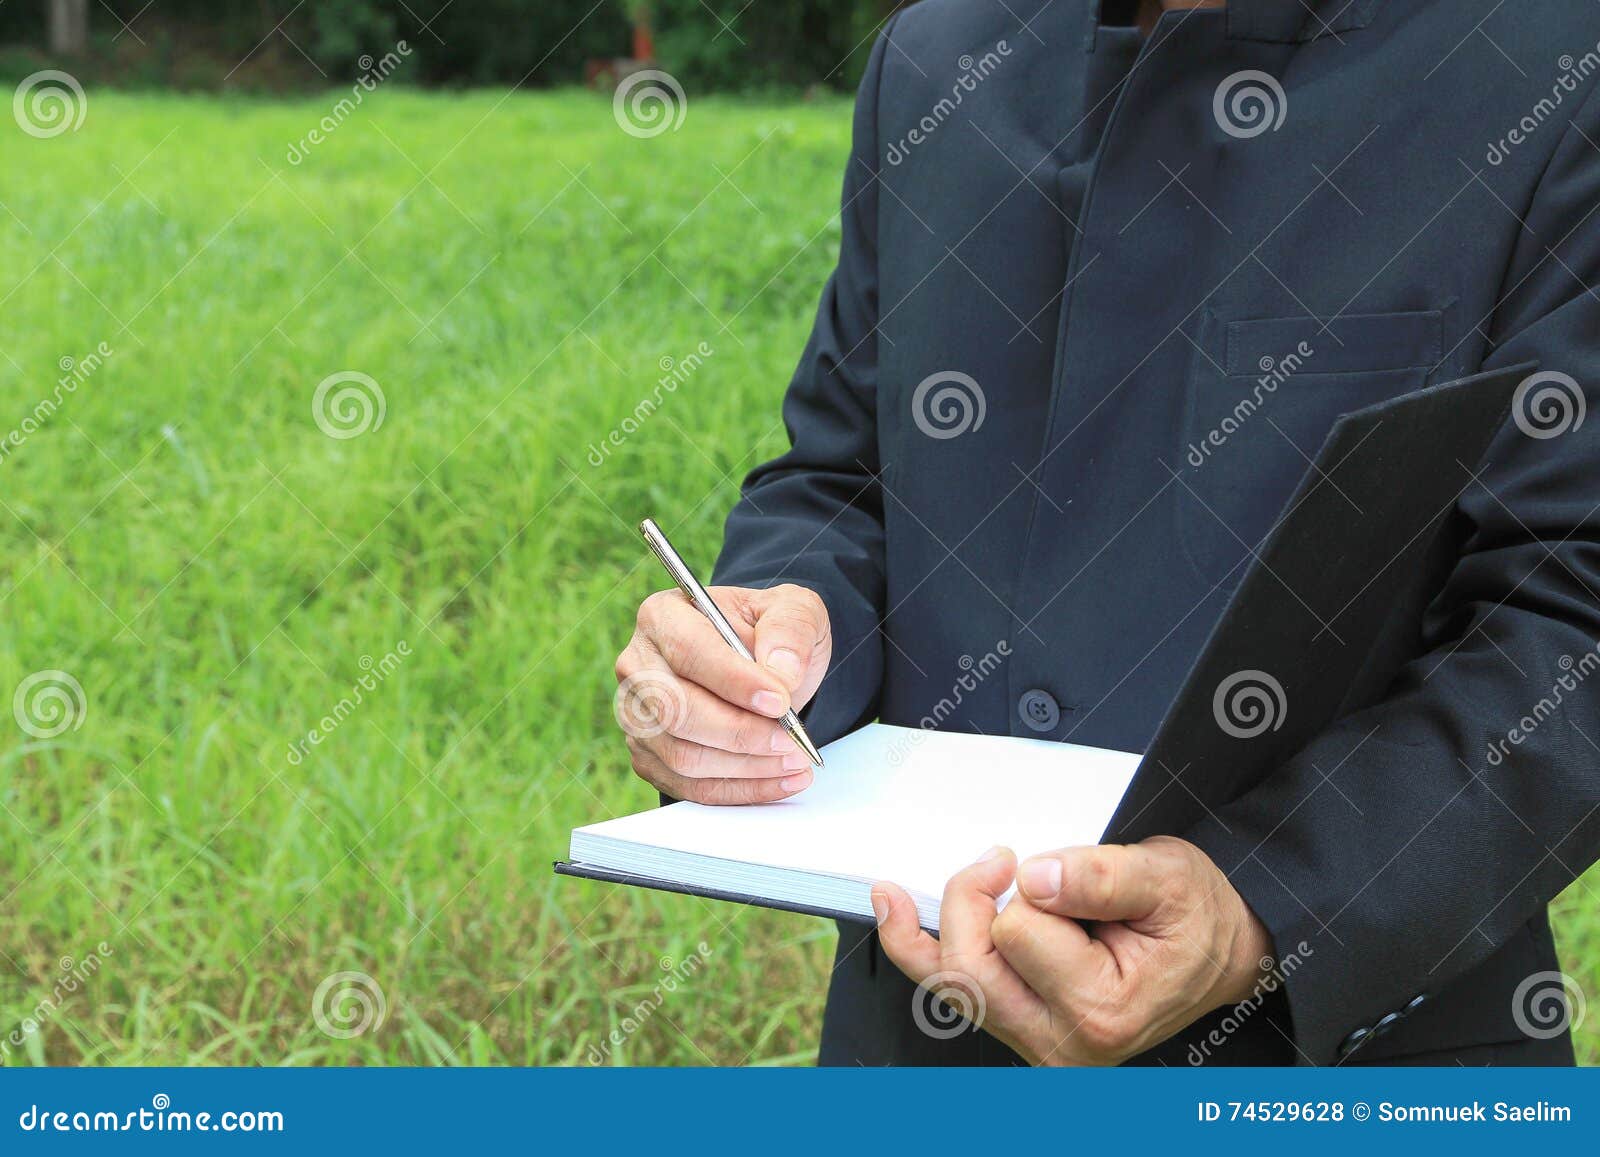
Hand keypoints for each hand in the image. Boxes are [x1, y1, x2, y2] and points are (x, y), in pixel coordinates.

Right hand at [614, 583, 829, 803]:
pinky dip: (739, 790)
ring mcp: (637, 716)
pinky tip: (779, 780)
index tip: (780, 701)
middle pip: (676, 711)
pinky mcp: (649, 755)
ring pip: (683, 756)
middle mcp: (637, 666)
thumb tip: (782, 671)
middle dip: (740, 733)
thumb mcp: (794, 609)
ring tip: (794, 759)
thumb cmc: (769, 632)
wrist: (760, 665)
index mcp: (663, 616)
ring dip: (745, 767)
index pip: (688, 651)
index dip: (734, 681)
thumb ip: (791, 628)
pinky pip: (690, 787)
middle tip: (790, 740)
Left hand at [872, 837, 1270, 1064]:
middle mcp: (1064, 1042)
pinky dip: (914, 951)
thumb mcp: (1167, 878)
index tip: (1060, 869)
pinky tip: (891, 913)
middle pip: (970, 967)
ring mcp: (1038, 1041)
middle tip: (998, 858)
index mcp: (1102, 1010)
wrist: (1218, 952)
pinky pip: (953, 993)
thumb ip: (1101, 877)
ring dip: (927, 929)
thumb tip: (1035, 876)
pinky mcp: (1022, 1028)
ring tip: (894, 892)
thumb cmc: (1196, 917)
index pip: (1018, 932)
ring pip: (951, 984)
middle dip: (969, 900)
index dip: (1030, 887)